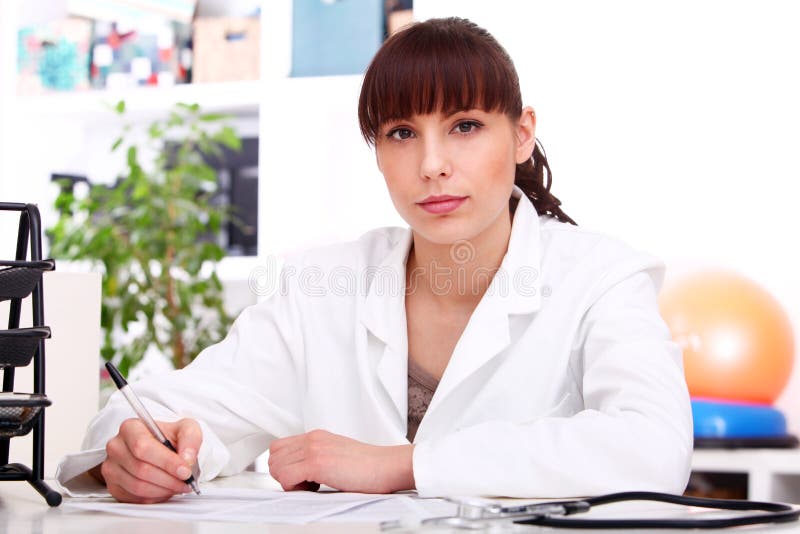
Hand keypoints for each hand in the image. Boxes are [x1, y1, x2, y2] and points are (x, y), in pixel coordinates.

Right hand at [91, 418, 201, 503]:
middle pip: (141, 469)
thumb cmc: (168, 437)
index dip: (166, 462)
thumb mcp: (185, 429)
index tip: (185, 471)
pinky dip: (154, 497)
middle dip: (168, 479)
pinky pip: (134, 498)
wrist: (159, 448)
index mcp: (131, 428)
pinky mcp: (113, 486)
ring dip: (163, 490)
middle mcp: (116, 447)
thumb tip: (187, 459)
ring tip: (178, 486)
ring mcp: (111, 468)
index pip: (143, 447)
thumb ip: (190, 439)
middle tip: (186, 482)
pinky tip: (165, 489)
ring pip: (137, 486)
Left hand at [268, 429, 414, 493]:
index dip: (283, 466)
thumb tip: (300, 474)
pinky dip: (294, 488)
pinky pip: (286, 477)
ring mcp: (314, 449)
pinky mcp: (317, 463)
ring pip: (276, 467)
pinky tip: (314, 488)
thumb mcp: (337, 455)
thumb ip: (317, 458)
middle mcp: (312, 439)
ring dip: (288, 482)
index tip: (298, 477)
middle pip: (274, 456)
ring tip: (310, 486)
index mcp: (316, 436)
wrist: (387, 466)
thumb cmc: (369, 466)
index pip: (279, 447)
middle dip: (283, 474)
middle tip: (303, 484)